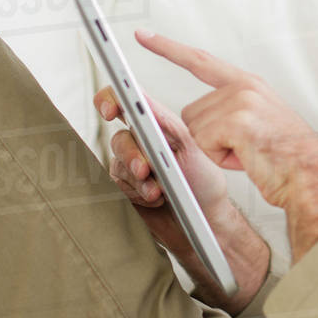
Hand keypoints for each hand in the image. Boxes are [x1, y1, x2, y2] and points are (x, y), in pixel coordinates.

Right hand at [94, 86, 227, 218]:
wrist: (206, 218)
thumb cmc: (204, 181)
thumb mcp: (192, 146)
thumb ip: (166, 124)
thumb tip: (143, 104)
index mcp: (157, 125)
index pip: (126, 102)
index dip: (111, 99)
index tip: (111, 110)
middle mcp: (140, 142)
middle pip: (119, 138)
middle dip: (131, 155)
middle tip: (145, 169)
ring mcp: (130, 166)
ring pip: (117, 165)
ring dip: (139, 181)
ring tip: (159, 191)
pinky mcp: (125, 189)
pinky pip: (117, 188)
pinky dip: (137, 195)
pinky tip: (156, 199)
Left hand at [132, 29, 317, 259]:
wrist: (311, 174)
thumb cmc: (286, 157)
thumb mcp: (260, 120)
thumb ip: (232, 109)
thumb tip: (198, 118)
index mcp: (249, 84)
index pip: (200, 61)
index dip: (169, 48)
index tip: (144, 36)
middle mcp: (244, 87)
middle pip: (192, 113)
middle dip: (210, 138)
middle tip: (245, 148)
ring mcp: (241, 101)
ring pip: (197, 131)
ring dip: (217, 151)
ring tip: (250, 153)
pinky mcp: (237, 121)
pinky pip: (206, 143)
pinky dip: (222, 159)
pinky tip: (248, 157)